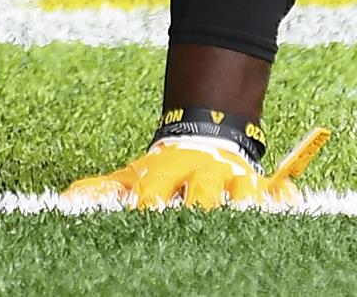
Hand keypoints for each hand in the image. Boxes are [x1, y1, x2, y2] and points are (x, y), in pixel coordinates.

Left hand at [63, 127, 328, 210]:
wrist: (207, 133)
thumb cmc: (165, 168)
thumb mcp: (134, 173)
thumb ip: (103, 189)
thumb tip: (66, 201)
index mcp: (167, 173)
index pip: (155, 194)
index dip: (150, 206)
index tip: (144, 217)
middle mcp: (202, 176)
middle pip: (202, 199)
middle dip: (199, 211)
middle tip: (195, 223)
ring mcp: (233, 182)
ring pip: (245, 196)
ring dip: (246, 209)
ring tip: (245, 222)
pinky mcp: (261, 188)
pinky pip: (280, 195)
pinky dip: (287, 201)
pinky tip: (290, 206)